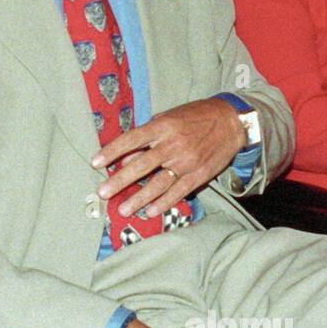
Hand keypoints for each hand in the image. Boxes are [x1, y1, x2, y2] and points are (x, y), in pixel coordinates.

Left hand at [94, 99, 245, 221]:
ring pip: (159, 183)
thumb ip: (148, 135)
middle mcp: (172, 144)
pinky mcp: (200, 174)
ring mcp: (186, 161)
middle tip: (103, 193)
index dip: (112, 151)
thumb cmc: (196, 116)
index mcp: (163, 126)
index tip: (95, 162)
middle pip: (141, 165)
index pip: (131, 139)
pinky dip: (164, 202)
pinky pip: (179, 191)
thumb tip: (127, 156)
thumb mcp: (169, 117)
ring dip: (139, 198)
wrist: (231, 121)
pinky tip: (150, 211)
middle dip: (120, 180)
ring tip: (123, 210)